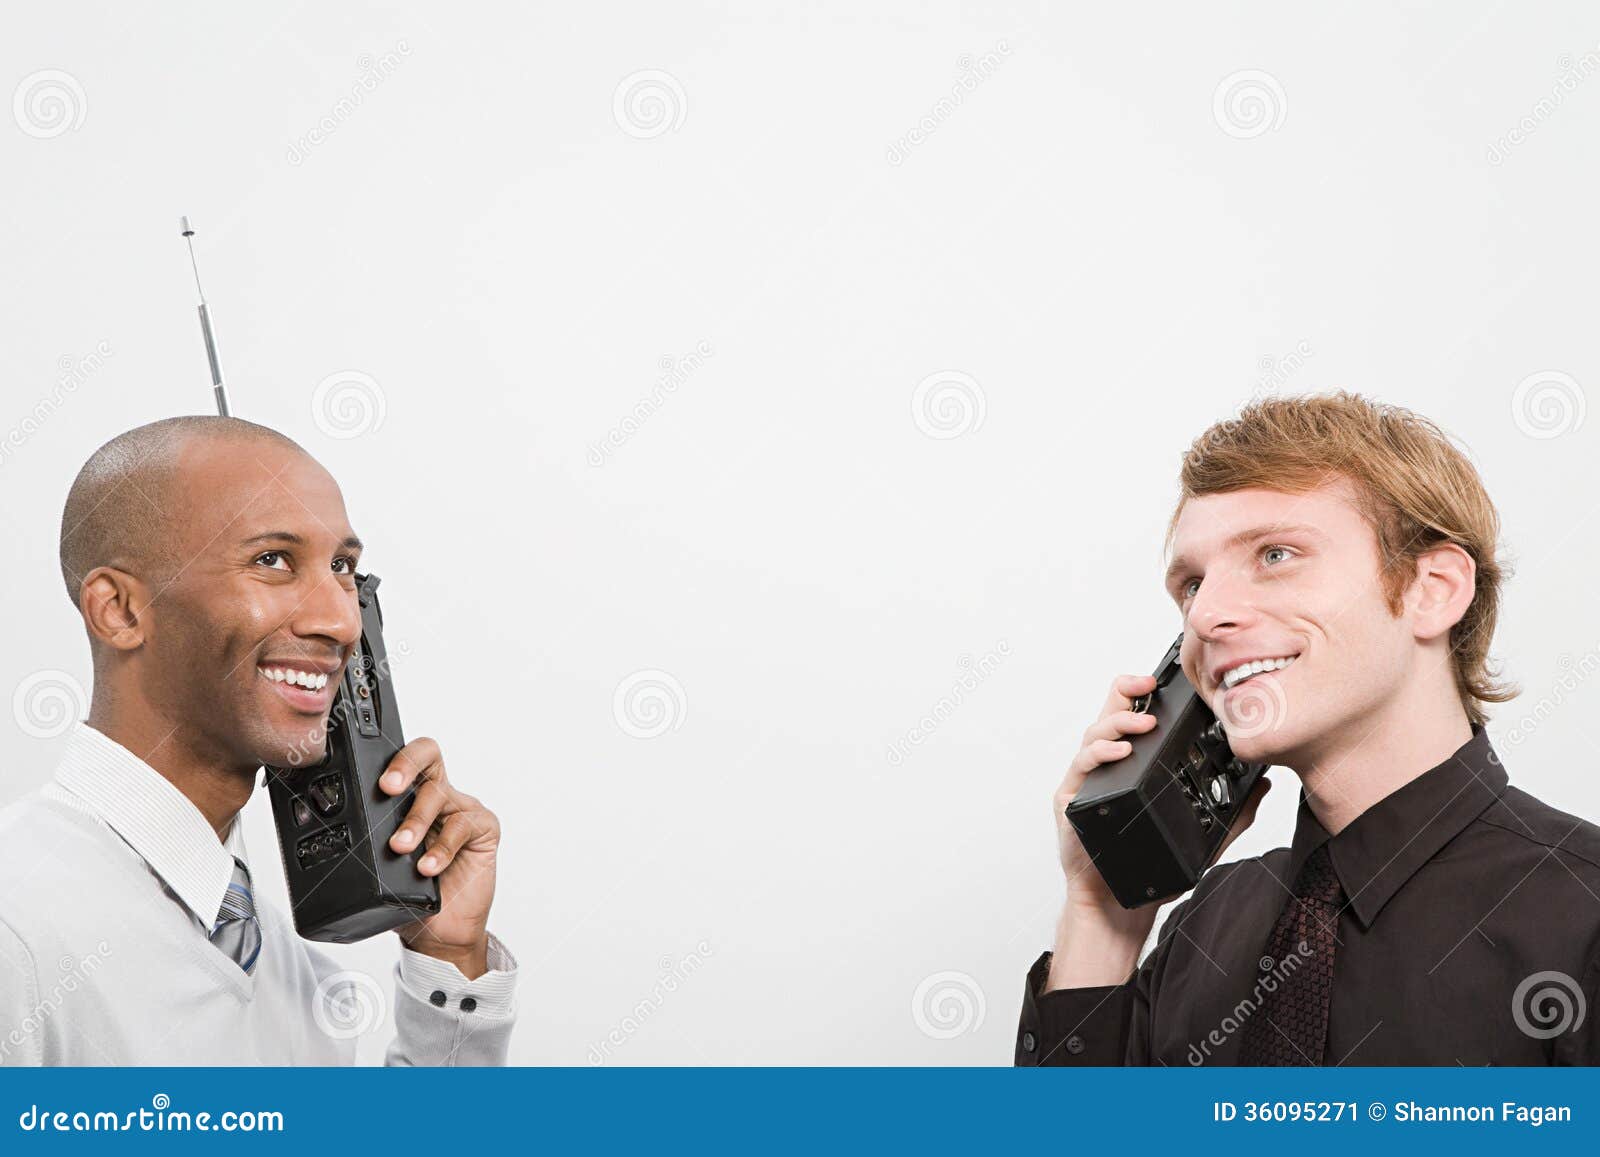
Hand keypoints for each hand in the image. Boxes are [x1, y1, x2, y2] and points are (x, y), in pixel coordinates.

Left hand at [380, 737, 501, 978]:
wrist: (438, 932)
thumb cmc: (407, 894)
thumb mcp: (376, 864)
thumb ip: (364, 840)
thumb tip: (326, 832)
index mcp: (410, 796)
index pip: (402, 759)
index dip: (388, 758)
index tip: (371, 778)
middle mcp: (438, 796)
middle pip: (427, 754)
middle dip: (405, 765)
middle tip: (388, 788)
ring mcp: (461, 810)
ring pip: (438, 794)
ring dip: (415, 821)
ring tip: (400, 847)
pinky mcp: (483, 828)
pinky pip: (462, 825)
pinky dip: (441, 847)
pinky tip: (428, 866)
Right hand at [1047, 674, 1270, 988]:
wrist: (1118, 904)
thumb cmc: (1149, 868)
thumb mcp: (1202, 835)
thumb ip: (1234, 811)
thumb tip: (1264, 786)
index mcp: (1133, 766)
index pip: (1135, 715)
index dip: (1143, 691)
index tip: (1161, 679)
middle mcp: (1107, 767)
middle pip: (1110, 713)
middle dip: (1126, 691)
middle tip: (1146, 686)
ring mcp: (1088, 782)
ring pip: (1094, 735)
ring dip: (1117, 723)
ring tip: (1141, 724)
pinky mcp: (1071, 800)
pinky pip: (1081, 768)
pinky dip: (1098, 756)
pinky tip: (1118, 754)